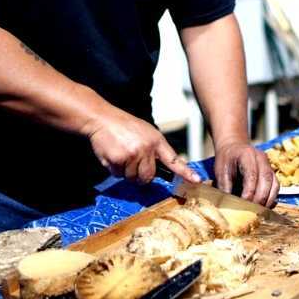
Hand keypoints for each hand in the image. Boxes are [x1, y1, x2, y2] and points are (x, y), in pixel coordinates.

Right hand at [86, 110, 200, 184]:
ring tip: (120, 153)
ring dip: (125, 171)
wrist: (102, 118)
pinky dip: (114, 168)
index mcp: (157, 141)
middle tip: (131, 162)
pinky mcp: (120, 159)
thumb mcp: (145, 133)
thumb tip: (161, 169)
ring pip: (132, 177)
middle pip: (149, 176)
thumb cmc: (123, 126)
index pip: (174, 160)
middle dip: (140, 175)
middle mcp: (147, 148)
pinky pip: (118, 174)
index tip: (196, 180)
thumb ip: (154, 150)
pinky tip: (112, 154)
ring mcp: (134, 154)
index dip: (186, 172)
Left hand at [214, 140, 278, 207]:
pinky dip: (271, 199)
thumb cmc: (226, 160)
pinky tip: (262, 207)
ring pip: (274, 185)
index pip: (252, 175)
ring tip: (257, 212)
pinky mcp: (272, 173)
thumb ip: (224, 186)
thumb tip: (228, 204)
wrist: (234, 148)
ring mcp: (269, 166)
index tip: (243, 204)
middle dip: (259, 199)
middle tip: (251, 212)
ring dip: (267, 201)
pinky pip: (276, 187)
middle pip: (266, 180)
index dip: (249, 192)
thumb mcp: (220, 170)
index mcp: (247, 155)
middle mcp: (261, 159)